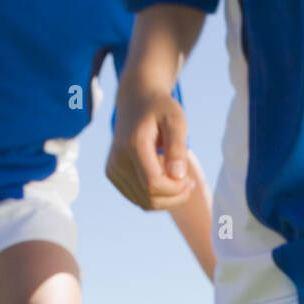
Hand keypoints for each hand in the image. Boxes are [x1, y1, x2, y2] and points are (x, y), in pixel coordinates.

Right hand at [107, 87, 194, 210]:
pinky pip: (138, 199)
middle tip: (190, 183)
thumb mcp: (176, 120)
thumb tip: (178, 176)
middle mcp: (117, 160)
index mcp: (132, 145)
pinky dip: (155, 196)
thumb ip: (178, 147)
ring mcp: (113, 170)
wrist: (135, 100)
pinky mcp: (113, 175)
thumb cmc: (160, 109)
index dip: (176, 190)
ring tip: (180, 181)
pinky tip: (165, 179)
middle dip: (174, 197)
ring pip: (144, 203)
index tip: (190, 180)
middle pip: (149, 198)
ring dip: (166, 199)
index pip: (153, 184)